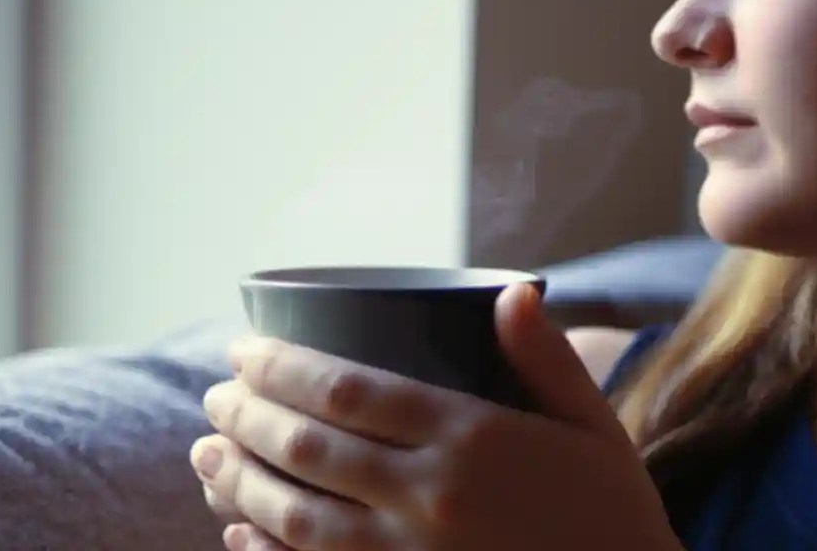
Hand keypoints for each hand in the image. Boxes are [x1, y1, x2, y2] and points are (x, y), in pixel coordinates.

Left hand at [190, 284, 681, 550]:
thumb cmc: (612, 510)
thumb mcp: (594, 424)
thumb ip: (548, 359)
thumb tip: (513, 290)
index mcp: (472, 436)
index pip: (349, 389)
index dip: (283, 368)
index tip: (245, 351)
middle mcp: (430, 494)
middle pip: (310, 446)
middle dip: (247, 417)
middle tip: (214, 397)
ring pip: (297, 515)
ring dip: (239, 480)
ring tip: (205, 453)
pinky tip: (237, 534)